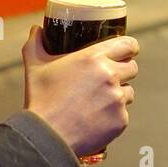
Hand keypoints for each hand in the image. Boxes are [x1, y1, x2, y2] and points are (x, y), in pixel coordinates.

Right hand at [21, 26, 137, 157]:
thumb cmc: (41, 100)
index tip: (127, 51)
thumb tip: (36, 29)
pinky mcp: (120, 120)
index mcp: (94, 58)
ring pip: (129, 92)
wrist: (46, 137)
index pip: (128, 45)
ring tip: (98, 102)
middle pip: (132, 67)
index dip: (129, 47)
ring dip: (119, 94)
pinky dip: (113, 116)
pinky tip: (96, 119)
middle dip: (123, 71)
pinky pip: (123, 114)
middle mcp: (110, 76)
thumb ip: (36, 43)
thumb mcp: (35, 66)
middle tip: (108, 79)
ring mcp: (117, 99)